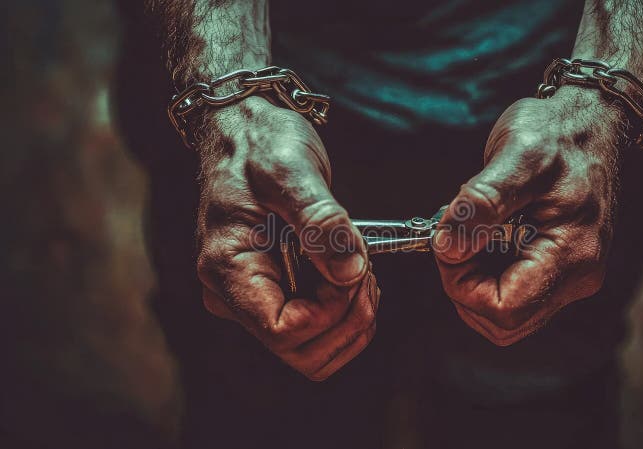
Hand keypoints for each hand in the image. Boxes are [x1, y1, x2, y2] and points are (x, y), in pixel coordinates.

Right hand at [196, 97, 377, 379]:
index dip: (331, 310)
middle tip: (366, 270)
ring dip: (351, 321)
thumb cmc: (260, 143)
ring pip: (312, 351)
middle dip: (348, 319)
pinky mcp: (275, 291)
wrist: (247, 130)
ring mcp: (254, 296)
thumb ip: (321, 222)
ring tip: (362, 270)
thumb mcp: (292, 171)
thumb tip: (349, 273)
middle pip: (302, 351)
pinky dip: (347, 313)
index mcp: (229, 268)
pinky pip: (316, 330)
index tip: (352, 268)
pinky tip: (354, 275)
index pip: (284, 332)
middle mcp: (234, 294)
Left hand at [432, 87, 621, 345]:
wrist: (592, 120)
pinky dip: (487, 273)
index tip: (450, 242)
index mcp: (571, 254)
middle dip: (465, 286)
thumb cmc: (557, 132)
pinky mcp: (560, 269)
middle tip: (456, 236)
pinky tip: (486, 234)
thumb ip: (481, 203)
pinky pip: (514, 293)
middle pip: (504, 322)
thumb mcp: (516, 155)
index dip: (463, 285)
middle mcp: (578, 276)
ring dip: (474, 281)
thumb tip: (448, 249)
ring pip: (506, 313)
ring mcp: (571, 276)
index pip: (504, 310)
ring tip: (473, 230)